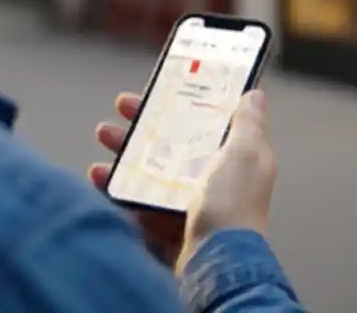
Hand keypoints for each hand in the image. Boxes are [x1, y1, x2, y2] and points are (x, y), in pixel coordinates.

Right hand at [89, 90, 278, 272]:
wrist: (217, 264)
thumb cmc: (233, 205)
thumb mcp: (245, 153)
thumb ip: (248, 123)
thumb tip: (255, 95)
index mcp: (237, 160)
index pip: (207, 124)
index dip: (183, 105)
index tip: (158, 92)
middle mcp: (216, 182)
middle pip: (174, 146)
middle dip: (145, 126)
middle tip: (120, 111)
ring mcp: (192, 207)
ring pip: (153, 174)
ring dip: (126, 155)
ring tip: (104, 139)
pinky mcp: (171, 229)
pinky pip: (140, 205)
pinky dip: (120, 191)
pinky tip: (101, 179)